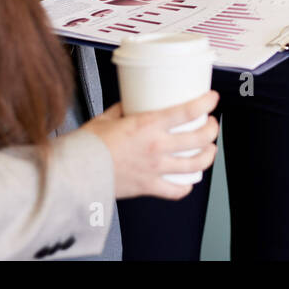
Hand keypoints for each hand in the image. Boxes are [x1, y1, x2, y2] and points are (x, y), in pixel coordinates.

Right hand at [82, 92, 220, 199]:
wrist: (76, 173)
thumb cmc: (87, 145)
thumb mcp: (107, 117)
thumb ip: (124, 108)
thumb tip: (132, 101)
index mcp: (147, 125)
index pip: (187, 111)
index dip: (205, 103)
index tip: (211, 98)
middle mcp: (156, 147)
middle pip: (199, 138)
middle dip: (211, 129)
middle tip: (210, 124)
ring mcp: (155, 169)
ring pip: (195, 164)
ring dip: (208, 155)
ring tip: (209, 150)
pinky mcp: (149, 186)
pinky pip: (176, 190)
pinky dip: (186, 185)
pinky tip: (188, 179)